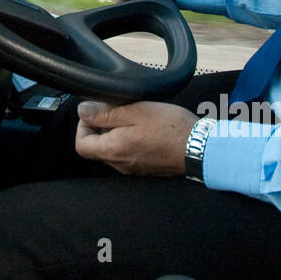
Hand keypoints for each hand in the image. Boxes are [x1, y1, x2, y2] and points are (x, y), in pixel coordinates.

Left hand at [74, 100, 199, 175]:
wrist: (200, 148)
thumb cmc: (170, 128)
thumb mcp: (135, 110)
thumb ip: (105, 112)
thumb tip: (82, 111)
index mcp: (113, 150)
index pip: (81, 145)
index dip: (83, 126)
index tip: (96, 112)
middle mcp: (120, 165)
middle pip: (96, 148)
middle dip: (100, 127)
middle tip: (116, 110)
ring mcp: (133, 169)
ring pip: (113, 151)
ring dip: (116, 133)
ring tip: (133, 116)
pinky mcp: (146, 169)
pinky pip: (128, 155)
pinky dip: (129, 141)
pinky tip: (144, 128)